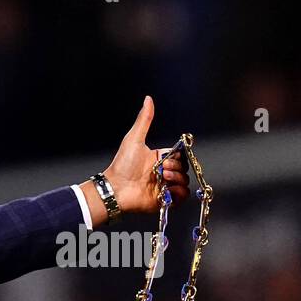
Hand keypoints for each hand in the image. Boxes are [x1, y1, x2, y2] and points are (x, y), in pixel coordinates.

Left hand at [92, 96, 189, 219]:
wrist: (115, 188)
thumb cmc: (121, 165)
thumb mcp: (134, 139)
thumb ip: (144, 120)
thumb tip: (148, 99)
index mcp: (159, 159)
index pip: (180, 156)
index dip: (178, 156)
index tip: (167, 157)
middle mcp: (163, 173)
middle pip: (184, 168)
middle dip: (176, 167)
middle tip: (161, 169)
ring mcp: (164, 187)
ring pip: (185, 181)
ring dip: (177, 178)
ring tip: (162, 178)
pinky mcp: (164, 201)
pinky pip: (183, 196)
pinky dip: (179, 192)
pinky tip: (167, 188)